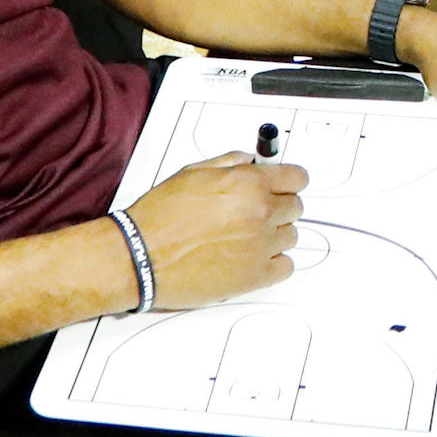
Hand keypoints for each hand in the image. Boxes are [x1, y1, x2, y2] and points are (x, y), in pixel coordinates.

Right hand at [121, 152, 303, 307]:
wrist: (139, 256)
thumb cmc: (159, 216)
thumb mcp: (192, 173)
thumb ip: (229, 163)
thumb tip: (250, 160)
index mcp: (248, 184)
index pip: (298, 177)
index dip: (287, 181)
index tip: (282, 185)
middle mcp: (261, 213)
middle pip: (295, 207)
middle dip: (278, 206)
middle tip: (253, 212)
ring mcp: (261, 247)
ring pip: (291, 237)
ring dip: (274, 235)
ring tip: (245, 237)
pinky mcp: (255, 277)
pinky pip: (286, 267)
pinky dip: (274, 263)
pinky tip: (252, 258)